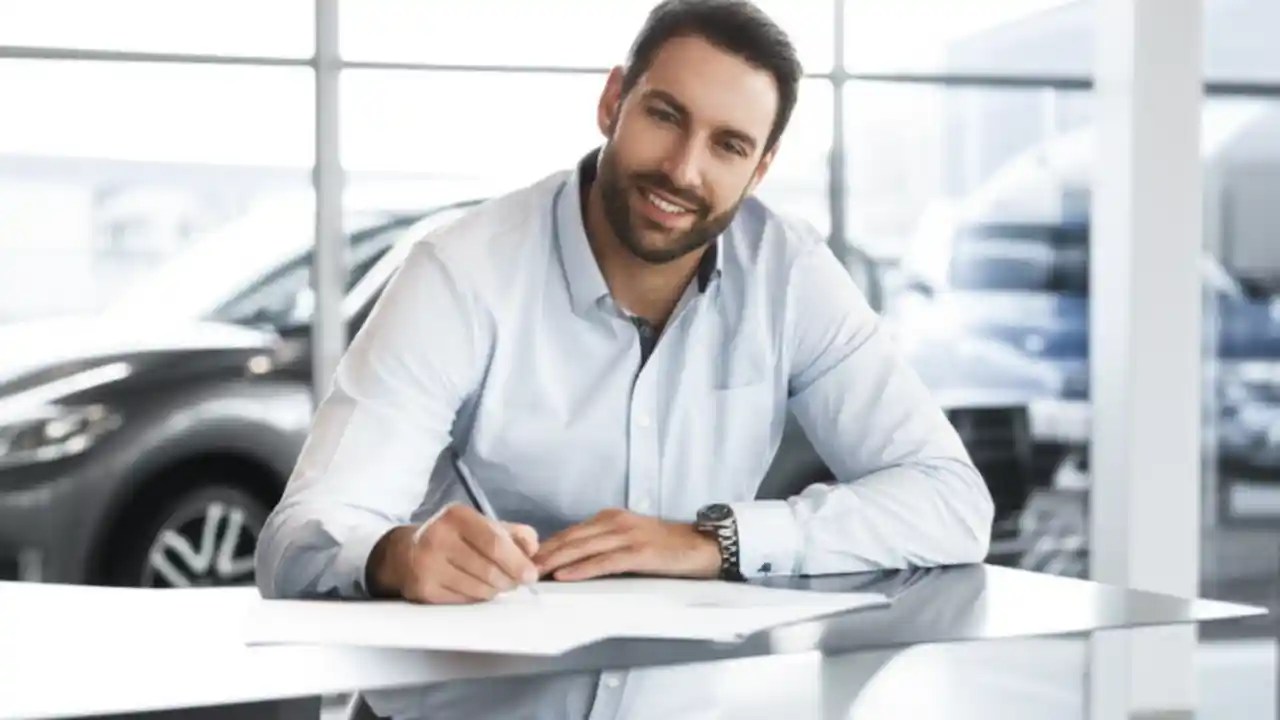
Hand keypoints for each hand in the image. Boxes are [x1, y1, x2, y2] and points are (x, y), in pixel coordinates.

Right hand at [369, 504, 538, 603]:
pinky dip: (478, 597)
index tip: (530, 575)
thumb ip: (515, 533)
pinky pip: (464, 600)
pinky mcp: (423, 589)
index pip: (494, 542)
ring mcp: (428, 565)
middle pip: (488, 570)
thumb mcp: (483, 525)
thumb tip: (534, 551)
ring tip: (497, 584)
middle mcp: (438, 537)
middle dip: (510, 580)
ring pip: (478, 588)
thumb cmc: (454, 537)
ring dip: (495, 590)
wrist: (406, 553)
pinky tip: (476, 588)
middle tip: (515, 582)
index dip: (517, 562)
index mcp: (457, 516)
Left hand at [533, 509, 719, 581]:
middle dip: (544, 553)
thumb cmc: (666, 546)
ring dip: (556, 561)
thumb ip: (604, 544)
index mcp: (610, 518)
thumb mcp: (630, 538)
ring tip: (534, 572)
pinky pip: (604, 562)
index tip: (524, 557)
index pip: (571, 532)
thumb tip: (572, 560)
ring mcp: (627, 536)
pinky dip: (582, 569)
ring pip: (582, 548)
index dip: (547, 545)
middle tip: (519, 567)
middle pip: (571, 538)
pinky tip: (565, 575)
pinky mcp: (638, 553)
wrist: (702, 546)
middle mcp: (615, 522)